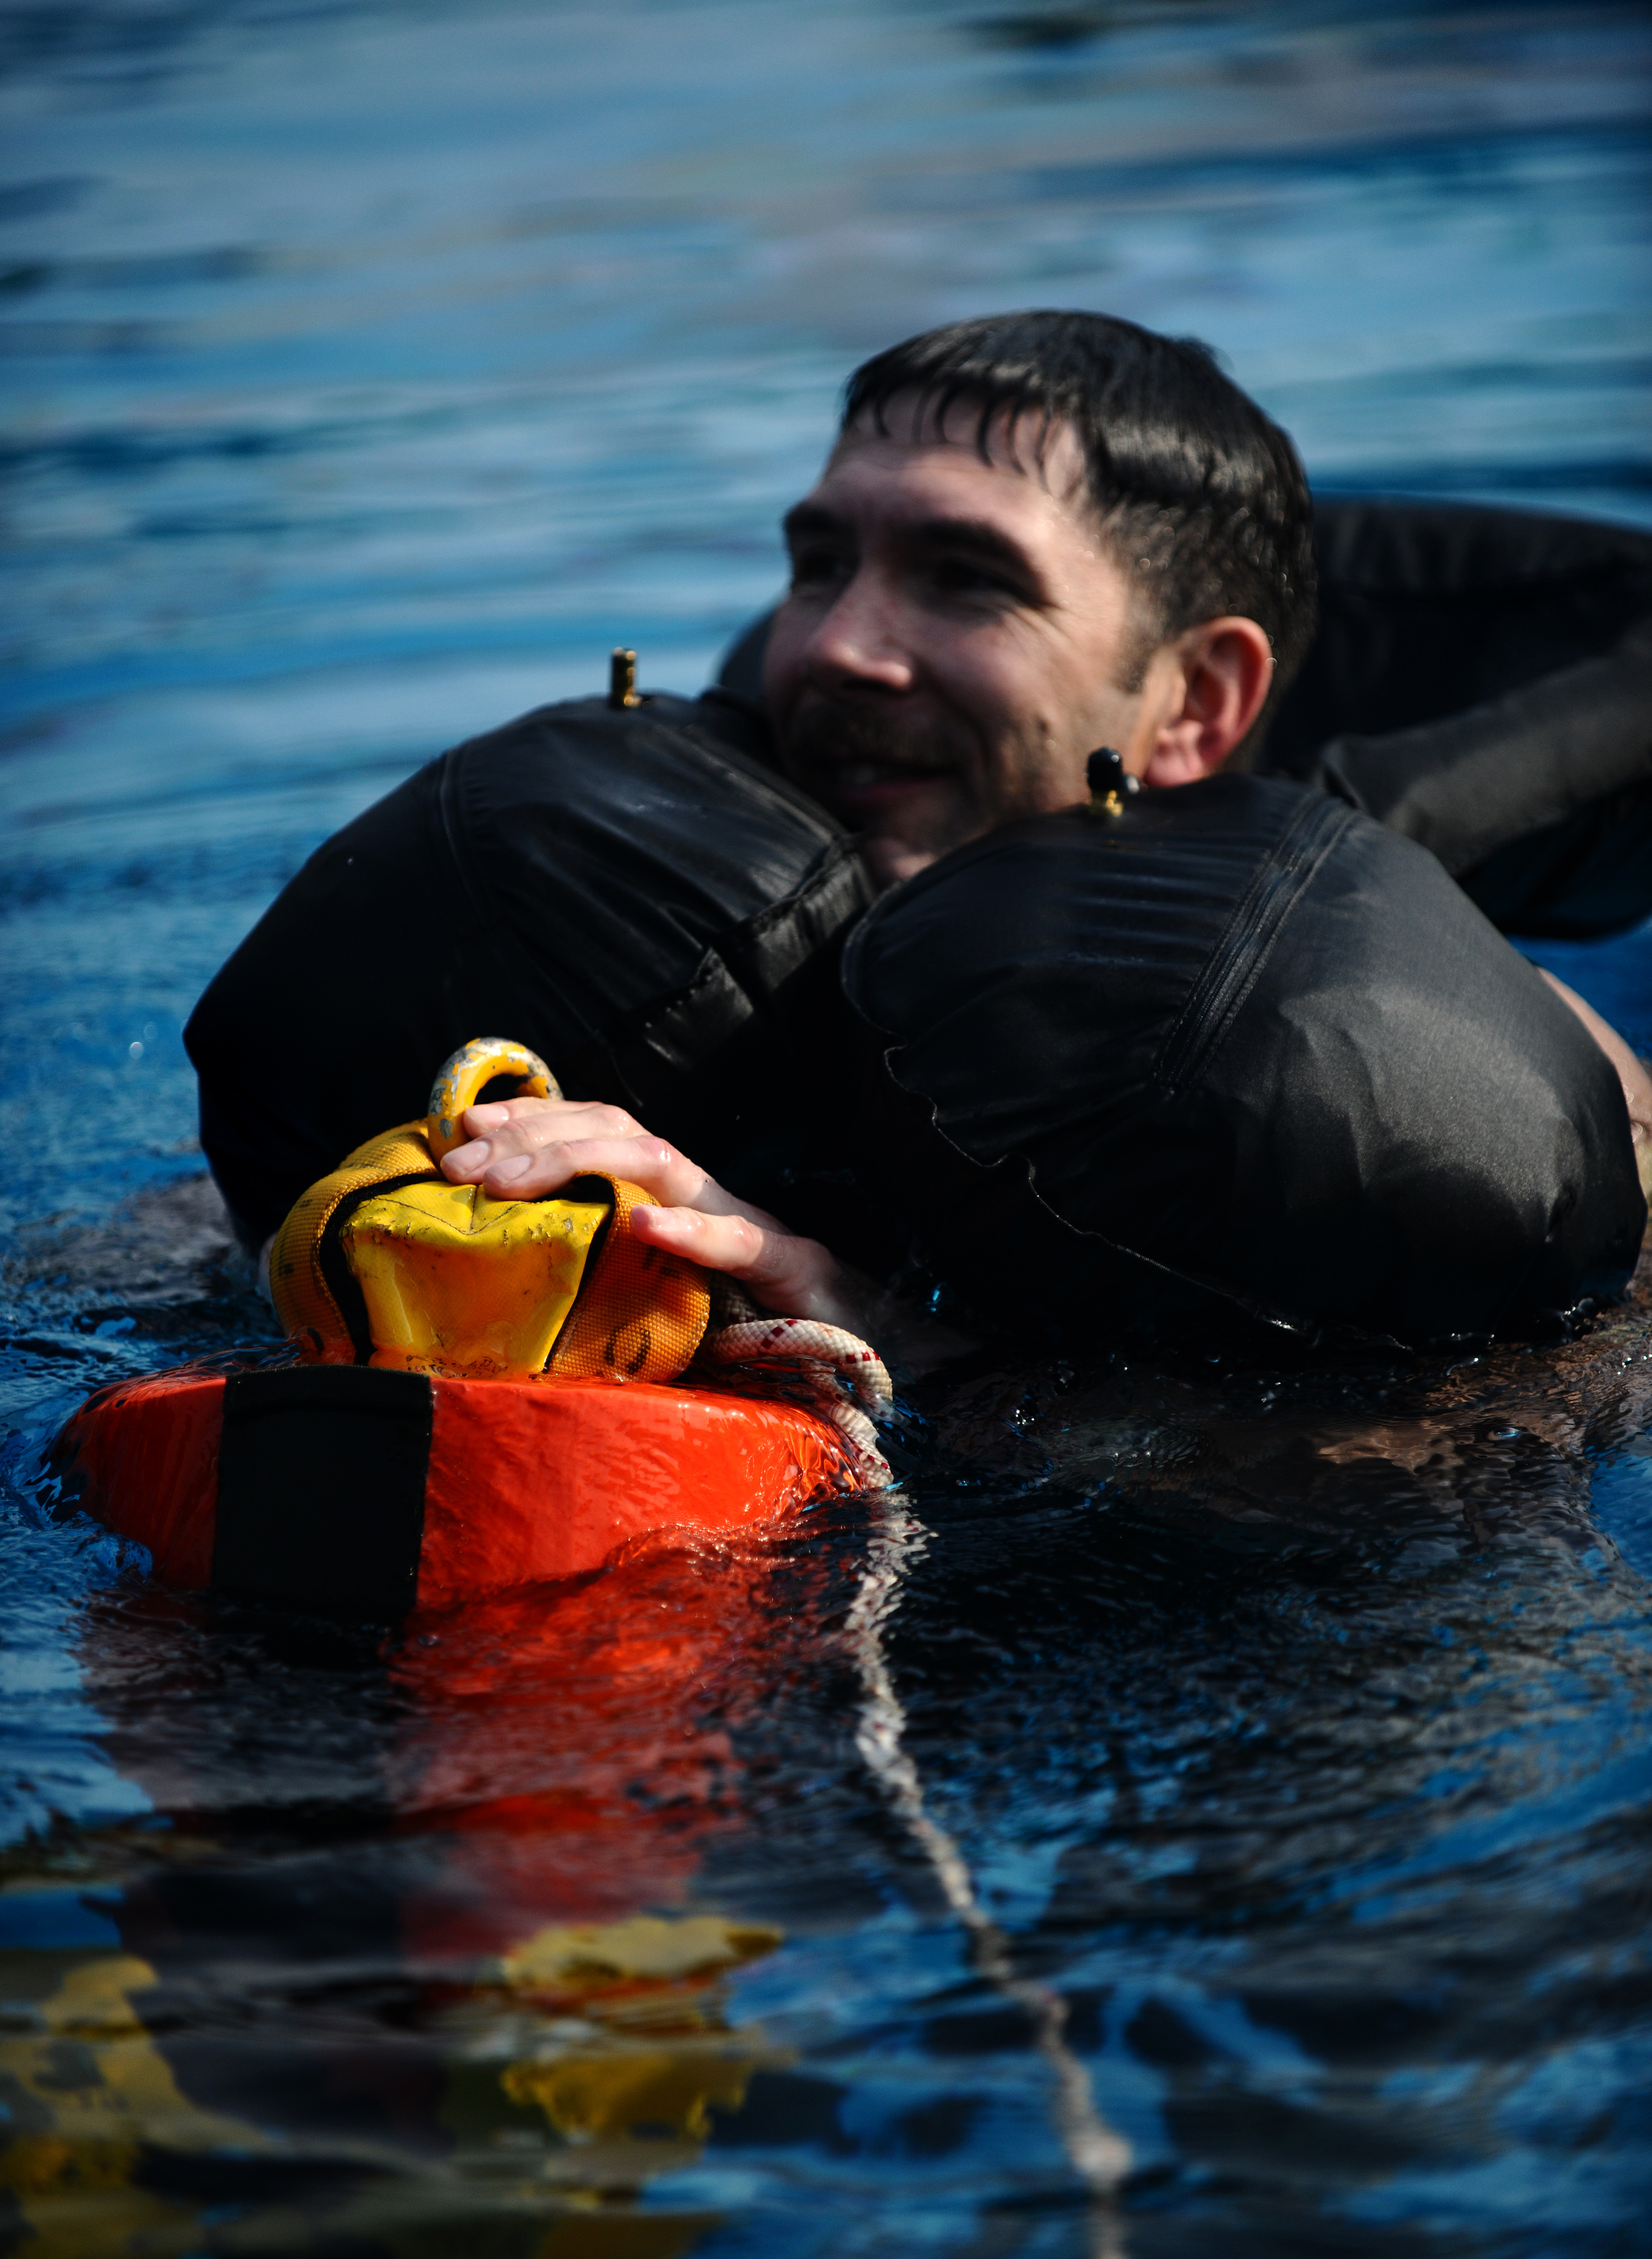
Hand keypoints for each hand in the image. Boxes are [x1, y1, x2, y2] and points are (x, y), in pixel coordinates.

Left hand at [439, 1095, 972, 1375]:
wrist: (883, 1375)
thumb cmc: (772, 1350)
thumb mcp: (671, 1309)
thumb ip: (614, 1287)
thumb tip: (515, 1289)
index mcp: (683, 1204)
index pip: (604, 1130)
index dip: (534, 1119)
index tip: (457, 1126)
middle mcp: (715, 1200)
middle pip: (620, 1130)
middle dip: (533, 1135)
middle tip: (458, 1161)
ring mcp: (757, 1230)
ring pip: (665, 1164)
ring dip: (579, 1163)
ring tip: (509, 1182)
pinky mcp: (798, 1275)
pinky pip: (741, 1244)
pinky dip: (690, 1232)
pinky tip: (640, 1226)